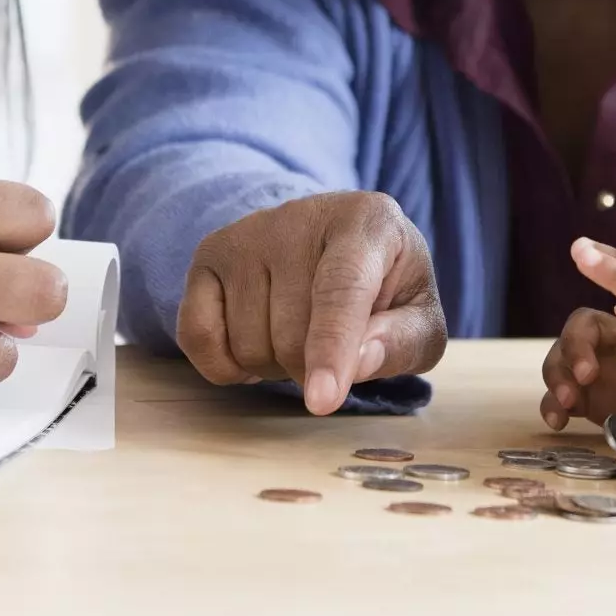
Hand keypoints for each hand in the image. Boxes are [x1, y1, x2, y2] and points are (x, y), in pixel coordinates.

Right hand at [177, 191, 447, 414]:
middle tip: (333, 347)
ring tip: (298, 331)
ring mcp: (247, 232)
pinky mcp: (210, 253)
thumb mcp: (417, 313)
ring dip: (274, 366)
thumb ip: (403, 341)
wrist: (330, 241)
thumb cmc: (383, 286)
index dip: (331, 349)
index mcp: (366, 222)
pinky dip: (226, 366)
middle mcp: (299, 215)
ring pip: (247, 344)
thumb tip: (358, 363)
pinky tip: (256, 341)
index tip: (322, 400)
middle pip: (292, 334)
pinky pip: (198, 338)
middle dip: (311, 367)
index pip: (341, 290)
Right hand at [539, 308, 615, 436]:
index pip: (603, 314)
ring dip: (558, 379)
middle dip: (572, 351)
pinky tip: (558, 422)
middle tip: (585, 375)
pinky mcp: (586, 404)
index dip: (588, 325)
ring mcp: (591, 377)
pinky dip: (552, 408)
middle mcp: (604, 349)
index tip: (596, 338)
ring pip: (558, 365)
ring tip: (568, 401)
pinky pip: (558, 402)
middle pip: (572, 335)